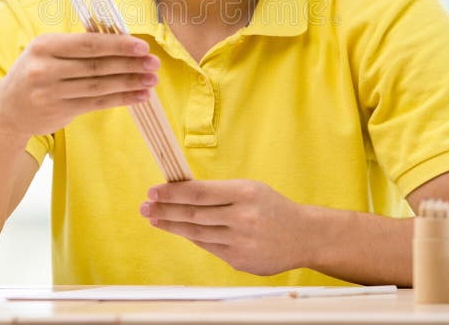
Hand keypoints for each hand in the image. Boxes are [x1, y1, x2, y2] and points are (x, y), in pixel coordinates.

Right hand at [0, 33, 158, 138]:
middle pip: (96, 65)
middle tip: (153, 63)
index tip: (142, 46)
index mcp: (44, 45)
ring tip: (151, 80)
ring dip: (130, 82)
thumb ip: (78, 45)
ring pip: (100, 86)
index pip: (88, 43)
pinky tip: (139, 96)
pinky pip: (97, 104)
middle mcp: (45, 68)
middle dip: (129, 64)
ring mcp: (51, 92)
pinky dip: (121, 99)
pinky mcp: (59, 111)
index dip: (118, 45)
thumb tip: (122, 39)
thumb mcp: (47, 51)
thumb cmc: (36, 72)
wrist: (7, 110)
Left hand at [140, 179, 309, 275]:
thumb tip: (181, 192)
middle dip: (165, 210)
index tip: (153, 191)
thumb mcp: (250, 189)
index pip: (199, 193)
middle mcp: (242, 217)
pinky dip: (192, 238)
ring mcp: (241, 241)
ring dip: (172, 226)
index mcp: (244, 193)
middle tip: (145, 206)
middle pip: (194, 214)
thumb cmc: (272, 207)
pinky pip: (209, 247)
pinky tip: (179, 231)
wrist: (303, 235)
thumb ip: (219, 192)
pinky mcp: (240, 260)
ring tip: (154, 219)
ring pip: (197, 234)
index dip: (173, 193)